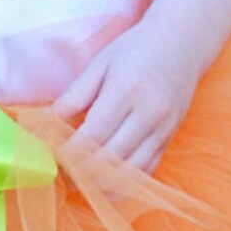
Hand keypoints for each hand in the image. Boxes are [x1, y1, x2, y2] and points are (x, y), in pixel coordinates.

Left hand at [50, 14, 201, 173]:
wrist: (182, 44)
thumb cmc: (135, 50)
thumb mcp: (100, 63)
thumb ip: (75, 94)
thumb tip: (48, 122)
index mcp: (127, 90)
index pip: (93, 134)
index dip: (69, 151)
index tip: (50, 156)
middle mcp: (149, 113)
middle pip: (111, 157)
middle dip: (81, 172)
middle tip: (59, 173)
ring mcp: (163, 129)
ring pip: (130, 171)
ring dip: (101, 184)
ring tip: (77, 183)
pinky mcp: (170, 140)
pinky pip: (147, 172)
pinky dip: (124, 185)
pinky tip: (103, 187)